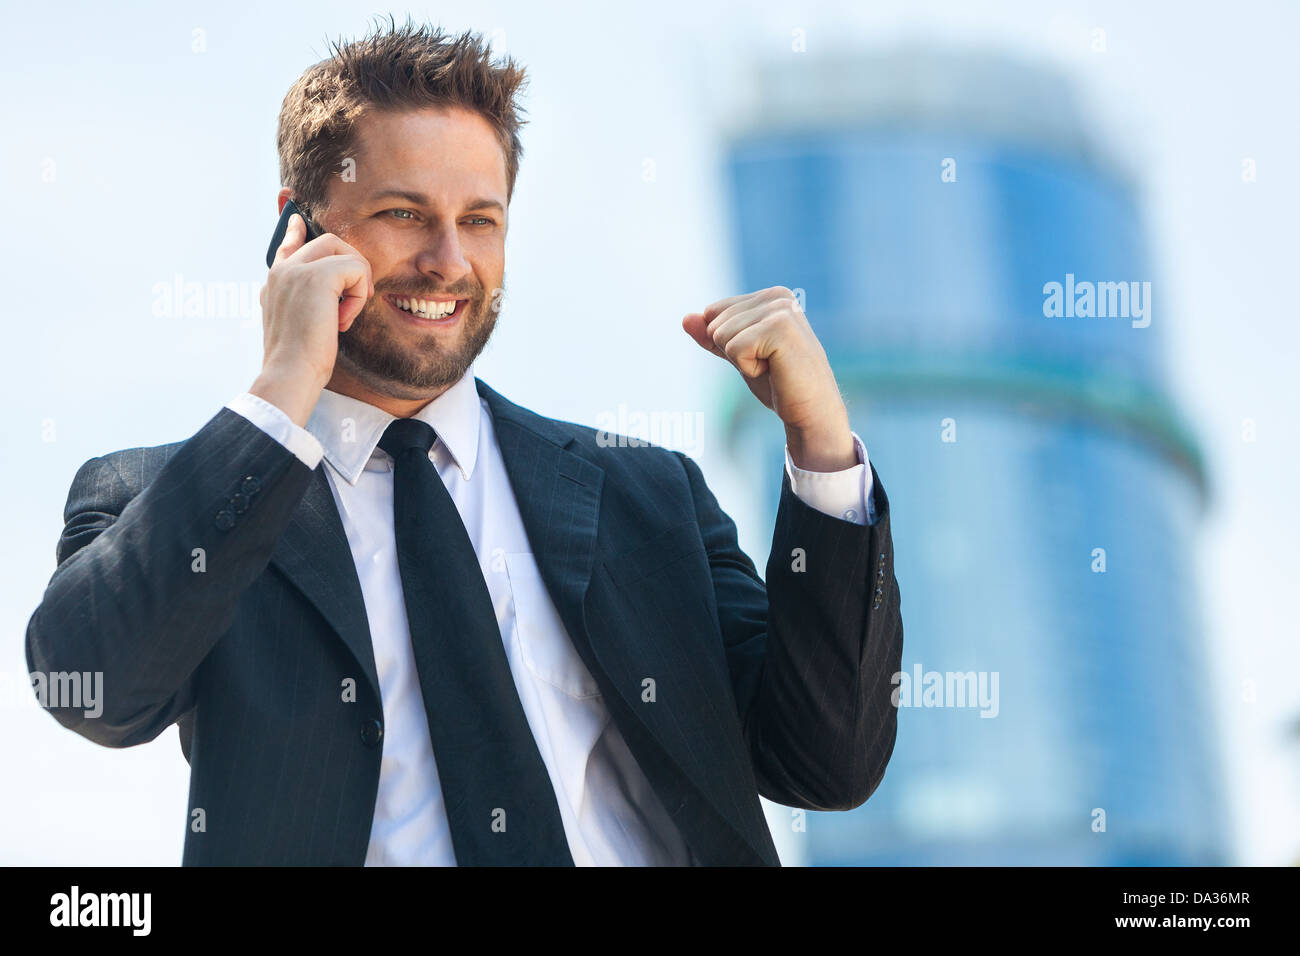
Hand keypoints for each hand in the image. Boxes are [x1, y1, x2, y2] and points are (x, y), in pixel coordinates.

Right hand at [252, 212, 373, 425]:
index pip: (287, 246)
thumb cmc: (297, 363)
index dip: (296, 231)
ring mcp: (296, 270)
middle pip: (327, 242)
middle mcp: (281, 271)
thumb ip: (304, 305)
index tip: (298, 221)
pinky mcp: (317, 276)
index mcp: (274, 283)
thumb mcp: (296, 327)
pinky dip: (358, 296)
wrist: (289, 375)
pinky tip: (343, 322)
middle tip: (359, 296)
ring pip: (342, 250)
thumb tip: (330, 298)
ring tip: (346, 315)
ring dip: (357, 282)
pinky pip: (355, 269)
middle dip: (352, 263)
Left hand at [682, 286, 855, 470]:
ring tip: (773, 367)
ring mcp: (781, 309)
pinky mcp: (780, 328)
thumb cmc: (779, 384)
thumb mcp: (739, 356)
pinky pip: (734, 348)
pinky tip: (776, 371)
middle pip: (714, 323)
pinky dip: (749, 368)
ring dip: (742, 361)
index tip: (761, 355)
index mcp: (770, 296)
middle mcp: (777, 296)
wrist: (811, 412)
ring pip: (721, 335)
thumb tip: (685, 318)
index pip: (713, 312)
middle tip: (768, 364)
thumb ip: (712, 337)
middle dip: (734, 352)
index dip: (728, 343)